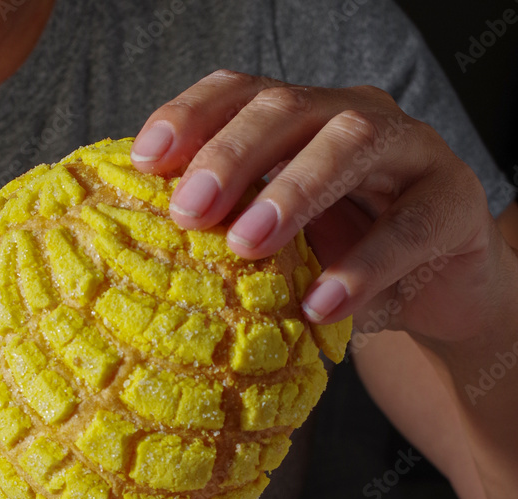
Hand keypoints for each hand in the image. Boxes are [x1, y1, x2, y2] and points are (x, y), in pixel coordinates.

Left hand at [131, 71, 513, 345]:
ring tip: (248, 245)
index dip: (192, 116)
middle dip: (231, 154)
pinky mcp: (454, 202)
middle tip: (189, 211)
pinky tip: (321, 304)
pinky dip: (362, 266)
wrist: (438, 291)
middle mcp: (354, 116)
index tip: (146, 161)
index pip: (242, 93)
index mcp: (303, 120)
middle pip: (287, 107)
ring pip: (350, 143)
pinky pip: (408, 227)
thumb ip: (236, 229)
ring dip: (293, 191)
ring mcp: (411, 150)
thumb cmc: (345, 260)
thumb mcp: (283, 244)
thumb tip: (150, 254)